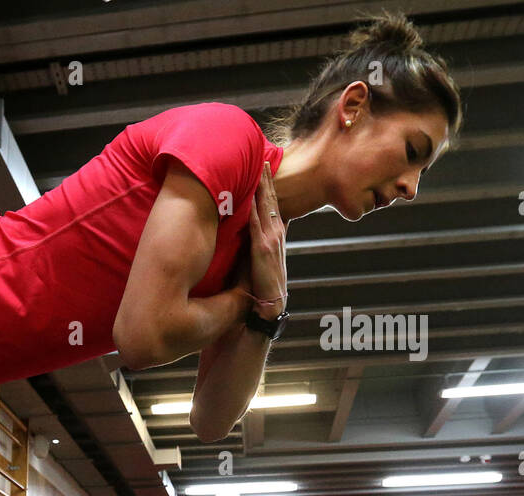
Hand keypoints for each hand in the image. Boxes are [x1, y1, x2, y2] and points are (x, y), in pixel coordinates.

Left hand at [246, 162, 286, 316]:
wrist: (266, 308)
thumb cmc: (259, 286)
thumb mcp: (259, 259)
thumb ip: (256, 243)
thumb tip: (246, 229)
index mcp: (276, 235)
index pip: (273, 206)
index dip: (270, 187)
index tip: (266, 169)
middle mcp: (277, 234)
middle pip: (272, 201)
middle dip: (268, 180)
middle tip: (265, 158)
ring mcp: (272, 241)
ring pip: (268, 208)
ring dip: (264, 188)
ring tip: (261, 168)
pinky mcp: (263, 250)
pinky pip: (258, 225)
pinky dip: (255, 209)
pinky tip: (251, 195)